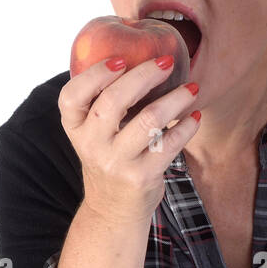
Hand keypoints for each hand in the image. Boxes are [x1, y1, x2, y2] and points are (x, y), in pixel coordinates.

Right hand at [58, 56, 200, 225]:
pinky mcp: (142, 177)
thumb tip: (137, 56)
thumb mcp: (93, 134)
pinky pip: (169, 144)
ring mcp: (117, 163)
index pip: (72, 96)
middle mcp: (91, 145)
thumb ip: (102, 103)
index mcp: (75, 128)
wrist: (113, 211)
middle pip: (114, 101)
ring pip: (149, 120)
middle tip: (168, 62)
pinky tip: (195, 116)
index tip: (121, 59)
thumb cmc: (109, 159)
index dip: (95, 74)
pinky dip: (187, 126)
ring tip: (192, 88)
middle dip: (144, 75)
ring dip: (175, 99)